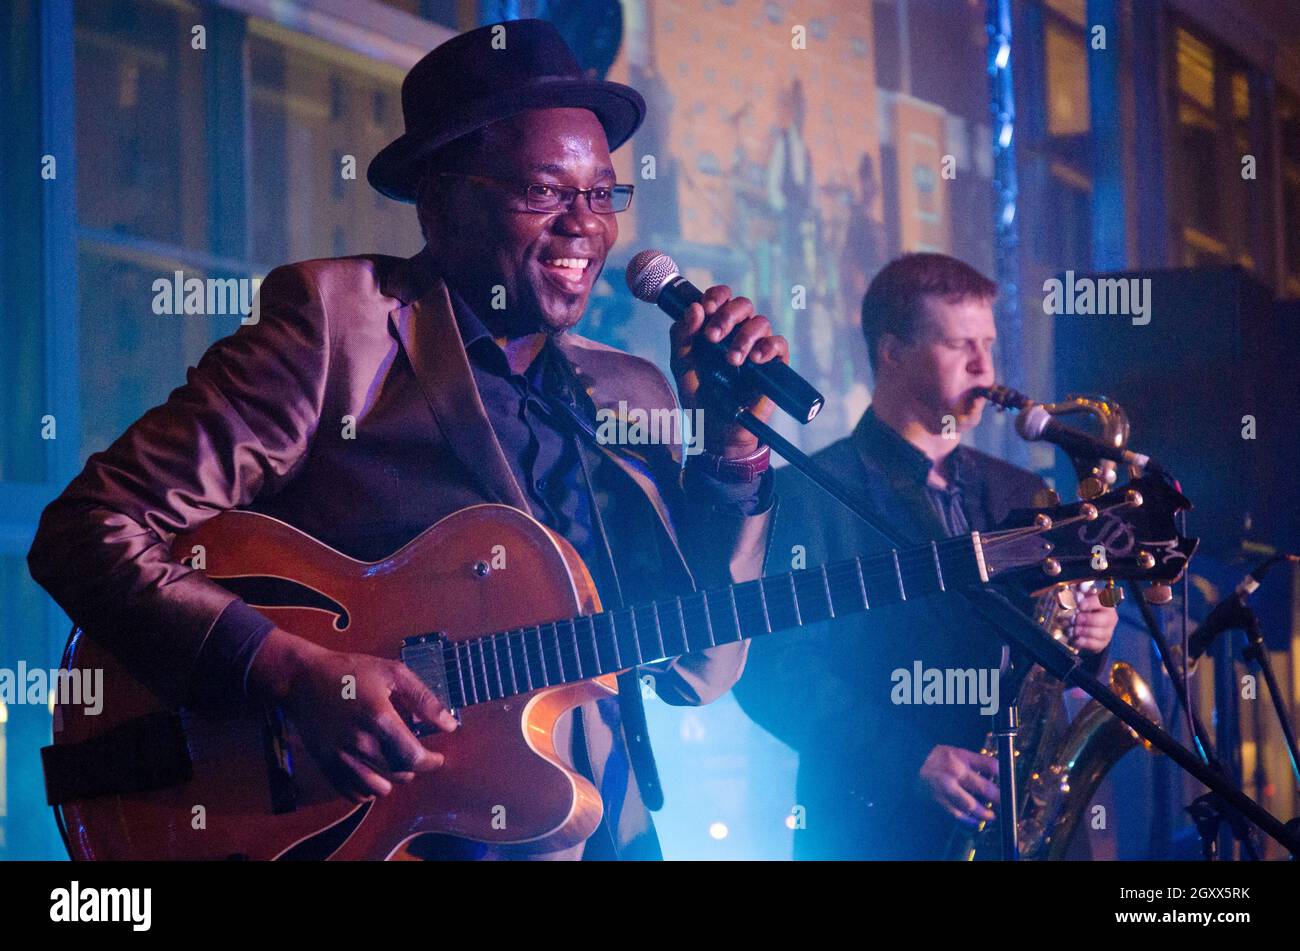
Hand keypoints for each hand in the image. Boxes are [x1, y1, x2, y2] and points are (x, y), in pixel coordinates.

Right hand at [248, 628, 457, 801]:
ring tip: (394, 762)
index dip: (431, 762)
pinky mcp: (327, 765)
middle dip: (414, 768)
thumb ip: (423, 699)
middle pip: (399, 775)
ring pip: (379, 789)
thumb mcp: (393, 673)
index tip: (437, 757)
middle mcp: (360, 744)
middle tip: (415, 753)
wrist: (302, 678)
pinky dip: (369, 788)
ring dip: (393, 779)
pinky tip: (374, 771)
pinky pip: (354, 793)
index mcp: (380, 719)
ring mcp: (341, 758)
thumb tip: (449, 725)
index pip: (414, 757)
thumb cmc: (350, 672)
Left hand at [669, 284, 788, 456]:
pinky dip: (768, 347)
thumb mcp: (682, 364)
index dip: (717, 296)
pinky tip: (755, 361)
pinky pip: (779, 344)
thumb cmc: (699, 395)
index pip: (722, 298)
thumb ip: (682, 336)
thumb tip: (696, 307)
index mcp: (717, 327)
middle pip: (743, 304)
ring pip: (761, 322)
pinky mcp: (774, 364)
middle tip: (713, 338)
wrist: (715, 428)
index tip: (707, 308)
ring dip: (745, 337)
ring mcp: (757, 347)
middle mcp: (738, 332)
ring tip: (732, 361)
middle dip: (728, 316)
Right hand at [919, 744, 998, 824]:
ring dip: (984, 812)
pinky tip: (975, 821)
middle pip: (984, 787)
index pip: (989, 765)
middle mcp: (954, 771)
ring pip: (971, 804)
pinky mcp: (939, 799)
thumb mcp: (956, 752)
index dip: (1003, 773)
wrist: (911, 764)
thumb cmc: (935, 757)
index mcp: (960, 756)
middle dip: (998, 797)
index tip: (1009, 780)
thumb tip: (997, 772)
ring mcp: (946, 787)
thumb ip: (976, 762)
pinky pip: (957, 813)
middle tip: (1005, 802)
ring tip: (991, 815)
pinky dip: (968, 819)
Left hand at [1068, 589, 1116, 653]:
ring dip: (1083, 631)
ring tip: (1073, 629)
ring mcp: (1108, 631)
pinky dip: (1084, 642)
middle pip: (1103, 620)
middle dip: (1086, 620)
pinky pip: (1095, 644)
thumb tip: (1079, 586)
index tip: (1080, 606)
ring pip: (1099, 633)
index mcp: (1106, 603)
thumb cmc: (1086, 609)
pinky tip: (1077, 639)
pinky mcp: (1103, 643)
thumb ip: (1081, 592)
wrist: (1089, 626)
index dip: (1092, 603)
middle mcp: (1110, 617)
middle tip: (1074, 619)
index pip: (1105, 601)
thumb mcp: (1083, 598)